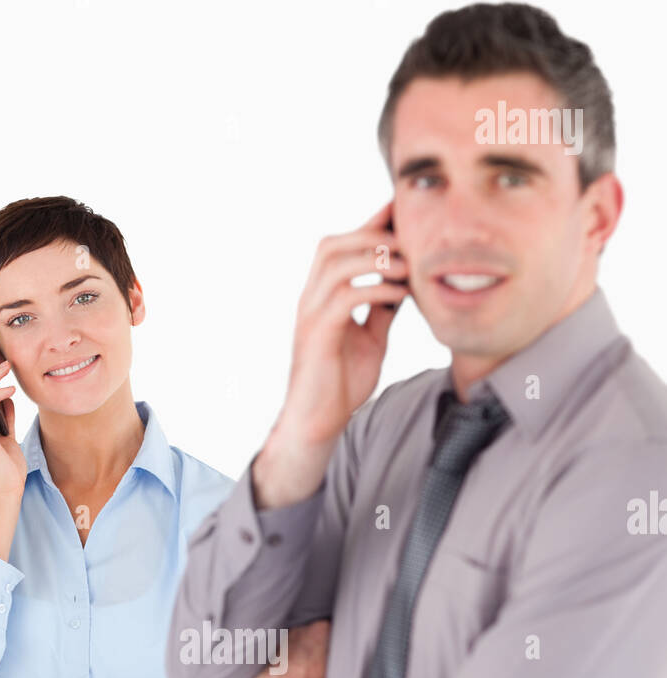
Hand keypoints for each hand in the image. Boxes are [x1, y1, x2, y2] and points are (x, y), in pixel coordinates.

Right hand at [275, 201, 409, 449]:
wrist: (319, 422)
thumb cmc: (341, 383)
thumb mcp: (371, 338)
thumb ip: (381, 309)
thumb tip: (403, 283)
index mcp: (321, 297)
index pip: (340, 246)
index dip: (368, 226)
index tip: (401, 214)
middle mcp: (310, 299)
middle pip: (332, 244)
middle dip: (371, 235)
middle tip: (408, 242)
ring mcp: (310, 315)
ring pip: (336, 264)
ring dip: (375, 258)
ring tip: (407, 266)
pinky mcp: (318, 333)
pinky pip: (346, 296)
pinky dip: (376, 289)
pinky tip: (400, 295)